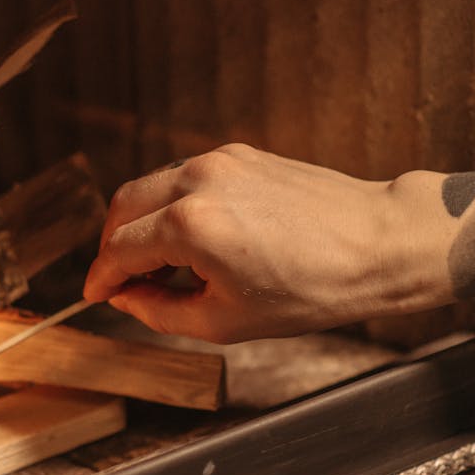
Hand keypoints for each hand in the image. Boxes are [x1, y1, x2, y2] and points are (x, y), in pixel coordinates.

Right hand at [83, 144, 456, 342]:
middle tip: (121, 282)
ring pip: (150, 187)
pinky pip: (184, 178)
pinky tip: (192, 241)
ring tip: (160, 267)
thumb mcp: (226, 320)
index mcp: (190, 226)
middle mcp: (197, 182)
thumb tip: (127, 299)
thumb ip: (160, 312)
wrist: (378, 244)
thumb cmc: (313, 289)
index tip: (96, 295)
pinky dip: (171, 206)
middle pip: (122, 208)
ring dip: (140, 223)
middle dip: (112, 246)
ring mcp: (219, 160)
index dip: (101, 277)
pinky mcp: (239, 153)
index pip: (118, 250)